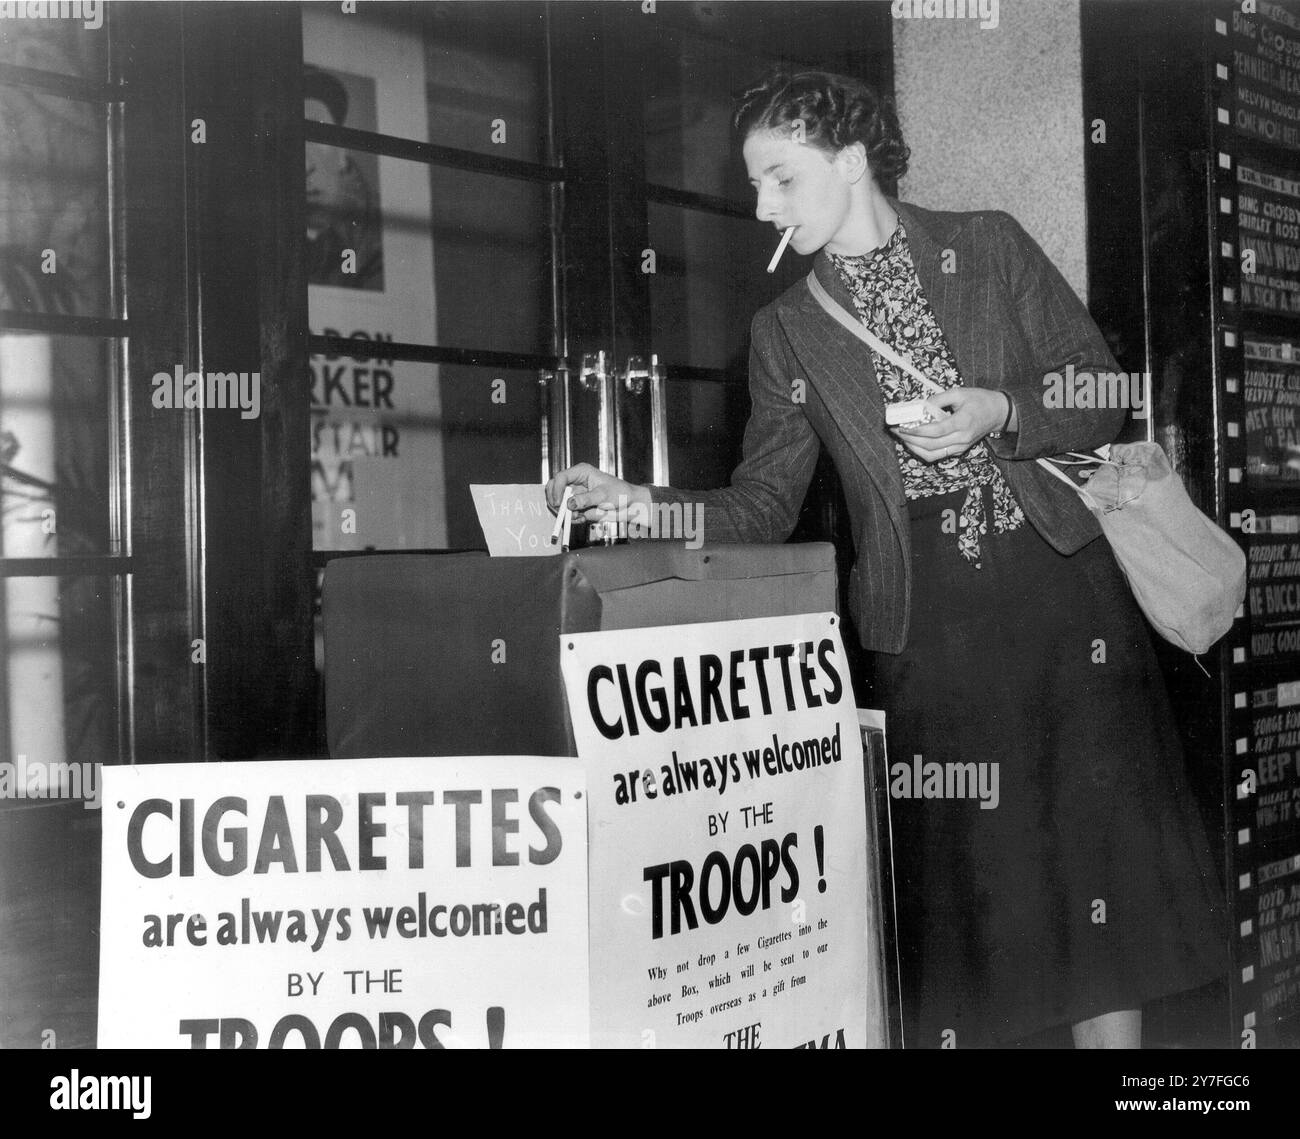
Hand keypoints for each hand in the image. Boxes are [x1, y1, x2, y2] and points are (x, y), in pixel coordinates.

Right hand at [545, 463, 650, 524]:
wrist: (628, 506)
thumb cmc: (620, 493)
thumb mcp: (603, 495)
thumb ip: (586, 499)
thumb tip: (570, 504)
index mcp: (581, 472)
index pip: (561, 477)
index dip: (556, 490)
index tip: (559, 503)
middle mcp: (575, 482)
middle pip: (553, 489)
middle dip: (556, 502)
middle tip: (562, 512)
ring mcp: (575, 495)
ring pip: (558, 504)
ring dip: (564, 513)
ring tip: (578, 516)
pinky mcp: (577, 507)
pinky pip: (566, 514)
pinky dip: (572, 519)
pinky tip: (583, 518)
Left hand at [891, 387, 1008, 463]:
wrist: (998, 413)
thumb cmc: (980, 400)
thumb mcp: (960, 392)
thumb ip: (939, 398)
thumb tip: (920, 405)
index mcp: (963, 422)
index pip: (936, 431)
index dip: (917, 431)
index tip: (902, 426)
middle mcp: (962, 438)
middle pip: (931, 445)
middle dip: (910, 439)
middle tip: (896, 430)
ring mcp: (960, 447)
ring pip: (932, 454)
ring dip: (914, 448)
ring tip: (902, 437)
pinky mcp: (959, 451)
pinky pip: (937, 455)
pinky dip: (923, 451)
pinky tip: (914, 442)